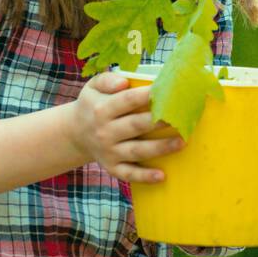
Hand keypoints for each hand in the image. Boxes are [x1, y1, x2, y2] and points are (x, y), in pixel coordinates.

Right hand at [64, 72, 184, 183]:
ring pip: (137, 150)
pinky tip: (162, 176)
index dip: (146, 95)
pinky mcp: (112, 167)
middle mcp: (105, 131)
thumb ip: (107, 80)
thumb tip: (124, 82)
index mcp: (102, 109)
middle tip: (180, 117)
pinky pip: (129, 173)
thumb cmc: (93, 105)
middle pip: (135, 126)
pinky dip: (145, 176)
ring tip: (182, 142)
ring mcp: (109, 151)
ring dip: (160, 147)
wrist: (75, 133)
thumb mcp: (92, 88)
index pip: (127, 100)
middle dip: (158, 122)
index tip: (166, 90)